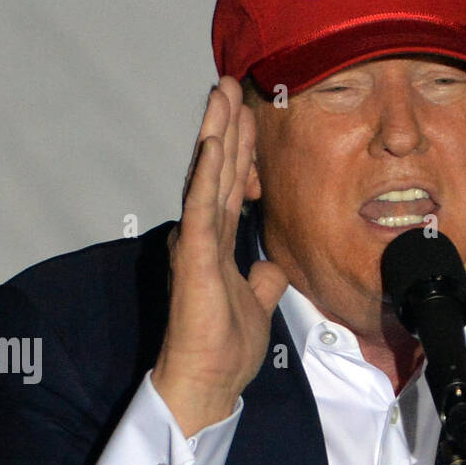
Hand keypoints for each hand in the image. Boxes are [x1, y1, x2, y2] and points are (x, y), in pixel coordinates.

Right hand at [152, 77, 287, 436]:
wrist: (208, 381)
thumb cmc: (225, 349)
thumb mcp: (257, 304)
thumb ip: (262, 280)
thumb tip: (271, 267)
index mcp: (216, 244)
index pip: (229, 186)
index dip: (240, 150)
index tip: (249, 113)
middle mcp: (202, 236)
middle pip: (216, 170)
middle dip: (226, 126)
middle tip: (230, 83)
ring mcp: (196, 242)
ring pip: (206, 176)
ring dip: (215, 133)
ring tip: (221, 92)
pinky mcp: (194, 255)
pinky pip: (202, 203)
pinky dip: (209, 170)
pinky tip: (216, 140)